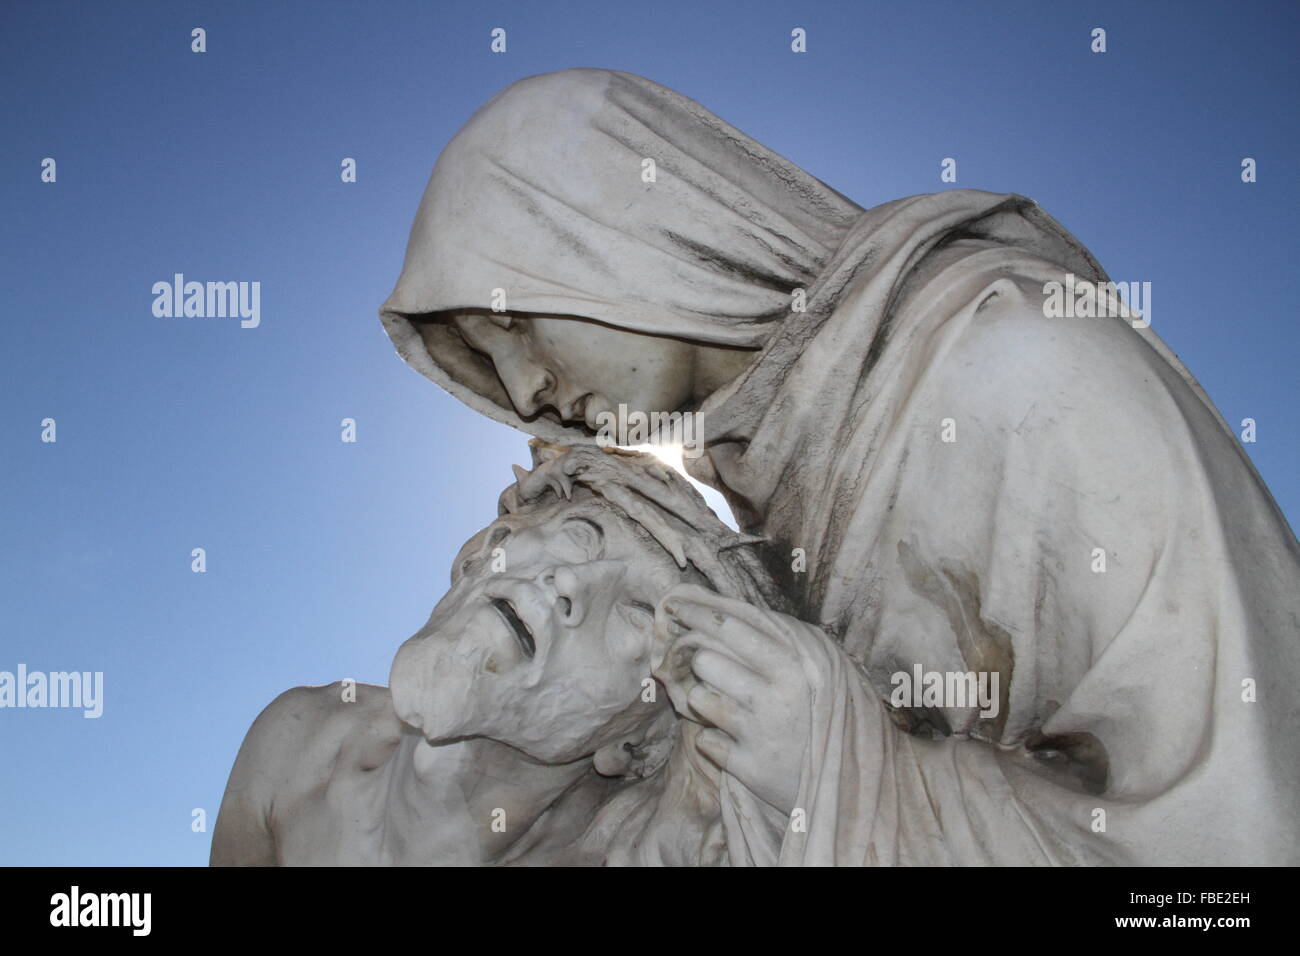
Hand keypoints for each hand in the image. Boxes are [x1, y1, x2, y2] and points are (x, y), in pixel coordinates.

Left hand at [653, 583, 836, 814]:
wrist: (844, 778)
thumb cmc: (818, 711)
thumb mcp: (812, 665)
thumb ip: (774, 636)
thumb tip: (723, 608)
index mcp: (791, 666)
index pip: (730, 628)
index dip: (696, 614)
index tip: (675, 608)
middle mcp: (774, 697)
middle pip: (705, 660)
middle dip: (703, 663)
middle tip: (715, 671)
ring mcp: (758, 733)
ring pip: (699, 698)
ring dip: (707, 702)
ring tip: (732, 709)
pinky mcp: (747, 766)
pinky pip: (705, 740)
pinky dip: (716, 740)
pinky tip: (739, 741)